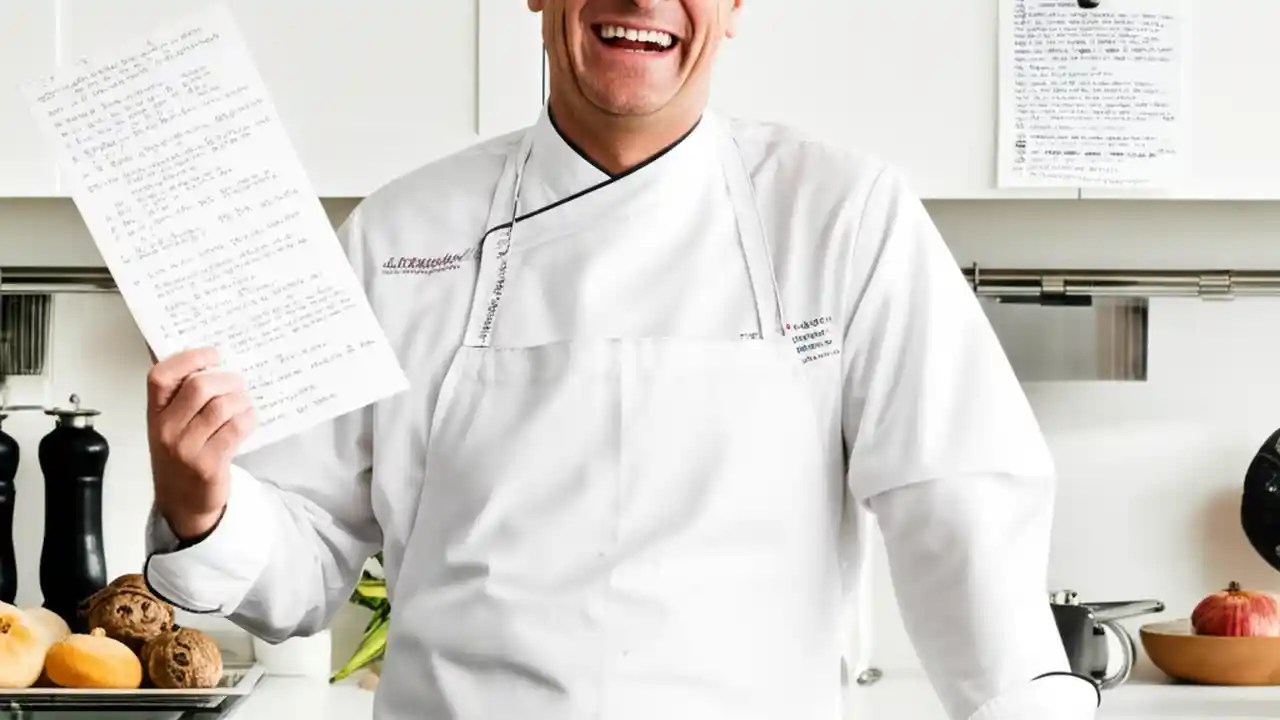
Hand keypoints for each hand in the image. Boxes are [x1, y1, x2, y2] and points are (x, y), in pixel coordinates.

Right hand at [146, 346, 256, 540]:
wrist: (182, 504)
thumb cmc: (180, 457)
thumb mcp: (169, 425)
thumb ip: (180, 396)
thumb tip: (204, 358)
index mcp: (155, 414)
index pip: (160, 376)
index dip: (188, 358)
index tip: (212, 354)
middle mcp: (167, 430)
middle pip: (199, 387)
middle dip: (226, 378)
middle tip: (238, 382)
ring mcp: (187, 449)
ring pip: (222, 406)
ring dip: (241, 399)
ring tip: (244, 402)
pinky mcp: (209, 464)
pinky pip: (236, 429)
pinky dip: (248, 418)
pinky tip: (248, 419)